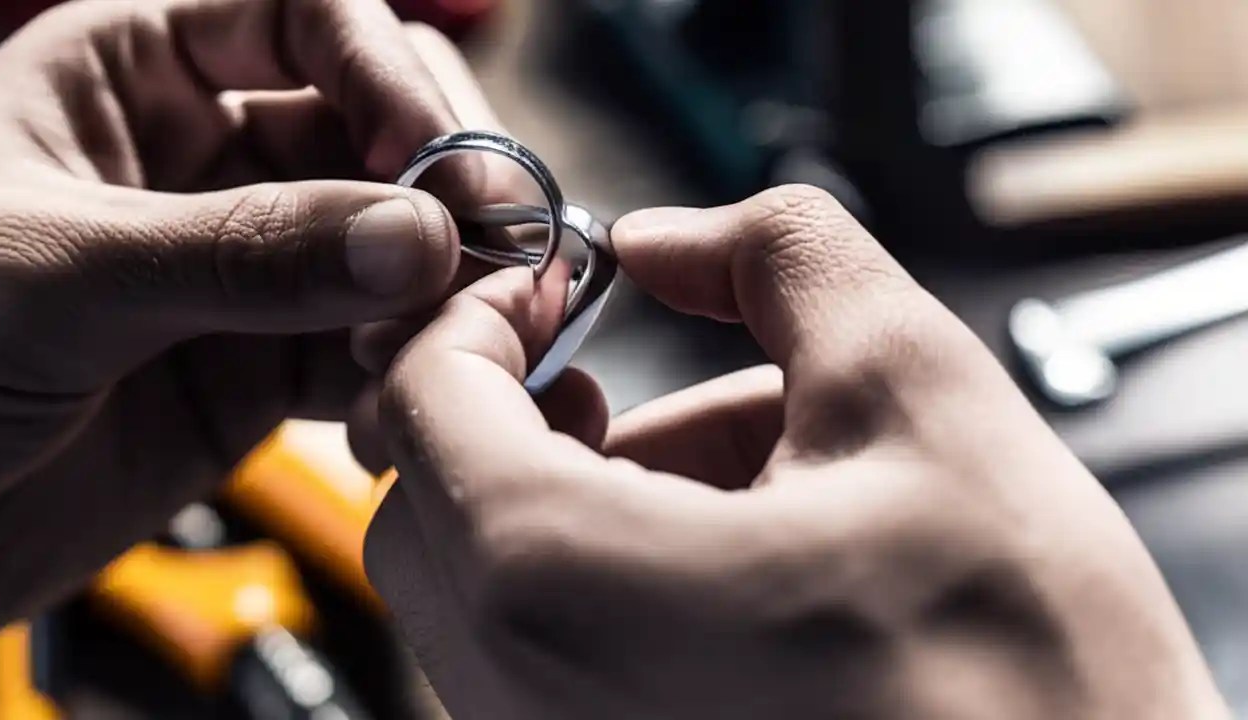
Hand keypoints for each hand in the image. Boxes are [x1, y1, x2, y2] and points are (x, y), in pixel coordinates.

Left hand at [0, 0, 510, 636]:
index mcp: (130, 72)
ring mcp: (245, 270)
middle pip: (373, 129)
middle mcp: (203, 158)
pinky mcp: (264, 371)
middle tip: (489, 245)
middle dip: (439, 181)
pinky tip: (416, 390)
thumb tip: (421, 237)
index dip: (383, 71)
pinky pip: (371, 351)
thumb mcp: (52, 274)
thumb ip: (240, 250)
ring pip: (391, 247)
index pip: (302, 17)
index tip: (437, 157)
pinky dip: (410, 367)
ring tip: (465, 333)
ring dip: (443, 285)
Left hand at [362, 186, 1228, 718]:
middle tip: (625, 377)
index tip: (549, 291)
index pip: (422, 402)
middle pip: (439, 501)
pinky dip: (618, 577)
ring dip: (595, 494)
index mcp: (564, 585)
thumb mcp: (918, 393)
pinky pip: (551, 656)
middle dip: (528, 414)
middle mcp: (529, 698)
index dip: (480, 315)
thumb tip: (677, 240)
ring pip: (501, 581)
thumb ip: (778, 260)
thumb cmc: (1028, 670)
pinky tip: (758, 562)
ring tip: (756, 478)